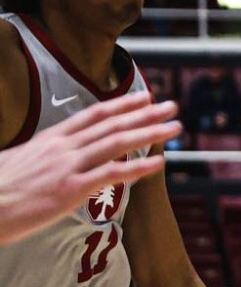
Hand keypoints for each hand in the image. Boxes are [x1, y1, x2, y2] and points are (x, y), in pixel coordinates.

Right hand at [0, 94, 173, 244]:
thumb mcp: (19, 161)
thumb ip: (43, 155)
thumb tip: (52, 155)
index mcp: (50, 138)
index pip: (92, 115)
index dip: (121, 104)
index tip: (144, 97)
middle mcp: (62, 147)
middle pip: (111, 124)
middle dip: (145, 113)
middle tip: (172, 105)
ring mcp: (67, 166)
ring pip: (117, 143)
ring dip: (150, 132)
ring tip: (175, 127)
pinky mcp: (70, 189)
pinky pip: (111, 174)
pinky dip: (137, 167)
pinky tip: (159, 162)